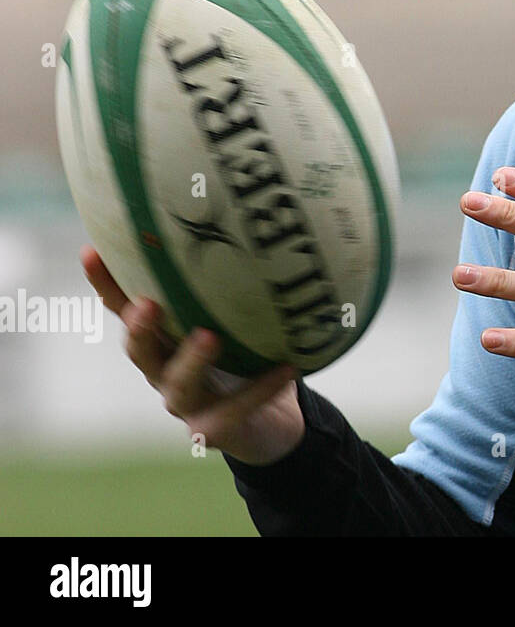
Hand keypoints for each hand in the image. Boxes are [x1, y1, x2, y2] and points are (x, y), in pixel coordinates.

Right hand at [80, 246, 304, 465]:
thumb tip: (256, 222)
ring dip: (192, 360)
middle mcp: (164, 371)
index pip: (126, 309)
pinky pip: (237, 408)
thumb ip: (238, 284)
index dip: (107, 285)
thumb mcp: (241, 318)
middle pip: (141, 351)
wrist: (273, 422)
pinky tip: (287, 367)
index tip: (91, 251)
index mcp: (163, 340)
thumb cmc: (251, 357)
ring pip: (180, 385)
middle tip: (147, 306)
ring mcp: (186, 404)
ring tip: (209, 337)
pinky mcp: (215, 429)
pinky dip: (262, 387)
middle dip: (140, 329)